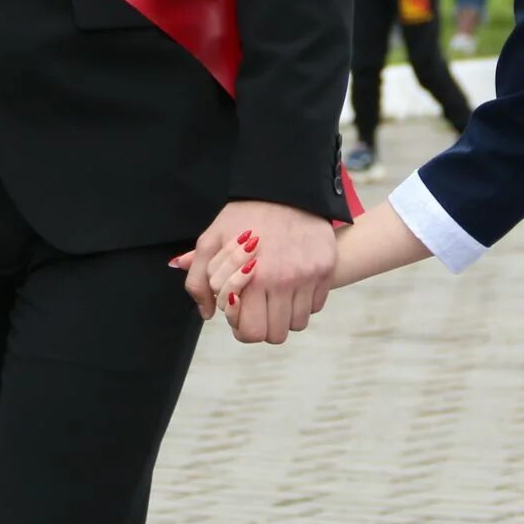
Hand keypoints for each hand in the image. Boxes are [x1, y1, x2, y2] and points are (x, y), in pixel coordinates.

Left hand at [182, 202, 335, 342]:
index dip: (241, 326)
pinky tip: (293, 282)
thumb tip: (207, 313)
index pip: (250, 332)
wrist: (286, 187)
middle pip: (276, 335)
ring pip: (297, 324)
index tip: (241, 309)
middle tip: (258, 305)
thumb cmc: (244, 215)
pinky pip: (316, 306)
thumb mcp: (211, 240)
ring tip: (276, 292)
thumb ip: (198, 279)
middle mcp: (283, 281)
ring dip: (285, 315)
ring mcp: (308, 277)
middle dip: (264, 324)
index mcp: (252, 278)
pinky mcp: (326, 269)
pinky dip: (304, 301)